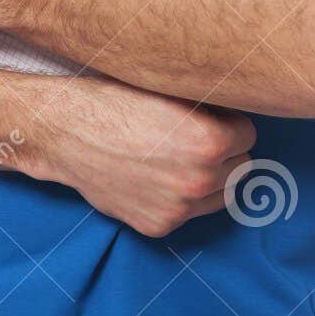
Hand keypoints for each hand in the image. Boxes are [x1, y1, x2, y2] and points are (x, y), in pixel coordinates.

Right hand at [28, 71, 256, 237]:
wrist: (66, 132)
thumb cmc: (115, 100)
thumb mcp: (170, 89)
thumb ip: (210, 105)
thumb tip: (240, 107)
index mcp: (210, 140)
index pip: (248, 133)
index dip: (228, 122)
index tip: (211, 116)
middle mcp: (199, 179)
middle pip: (242, 166)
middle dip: (226, 152)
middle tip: (196, 137)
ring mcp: (179, 208)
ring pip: (222, 194)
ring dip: (212, 178)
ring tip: (179, 158)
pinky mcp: (159, 226)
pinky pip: (190, 212)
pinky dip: (182, 198)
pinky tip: (156, 176)